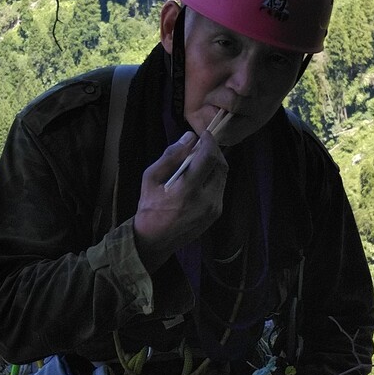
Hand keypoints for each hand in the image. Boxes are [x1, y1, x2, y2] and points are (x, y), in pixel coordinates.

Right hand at [132, 129, 226, 270]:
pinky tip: (201, 177)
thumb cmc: (149, 208)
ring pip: (223, 176)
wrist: (155, 240)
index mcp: (188, 190)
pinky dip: (214, 177)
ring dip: (215, 163)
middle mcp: (206, 200)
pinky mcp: (216, 214)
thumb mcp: (150, 178)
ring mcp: (214, 208)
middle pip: (221, 165)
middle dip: (214, 151)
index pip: (208, 157)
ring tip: (200, 160)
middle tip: (203, 145)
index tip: (204, 134)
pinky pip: (220, 188)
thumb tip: (189, 137)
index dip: (209, 141)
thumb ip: (170, 156)